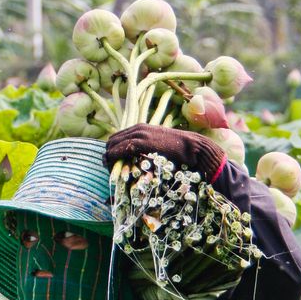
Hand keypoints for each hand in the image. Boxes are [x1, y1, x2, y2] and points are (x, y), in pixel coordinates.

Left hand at [104, 124, 226, 181]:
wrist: (192, 148)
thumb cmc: (177, 153)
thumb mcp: (156, 150)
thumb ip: (144, 153)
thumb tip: (134, 165)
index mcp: (139, 129)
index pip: (115, 138)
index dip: (110, 152)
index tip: (111, 164)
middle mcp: (137, 128)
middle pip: (111, 141)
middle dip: (107, 156)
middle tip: (109, 169)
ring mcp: (139, 133)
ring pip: (113, 145)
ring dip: (109, 159)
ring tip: (111, 171)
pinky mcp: (142, 141)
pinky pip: (120, 149)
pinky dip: (114, 158)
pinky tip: (115, 167)